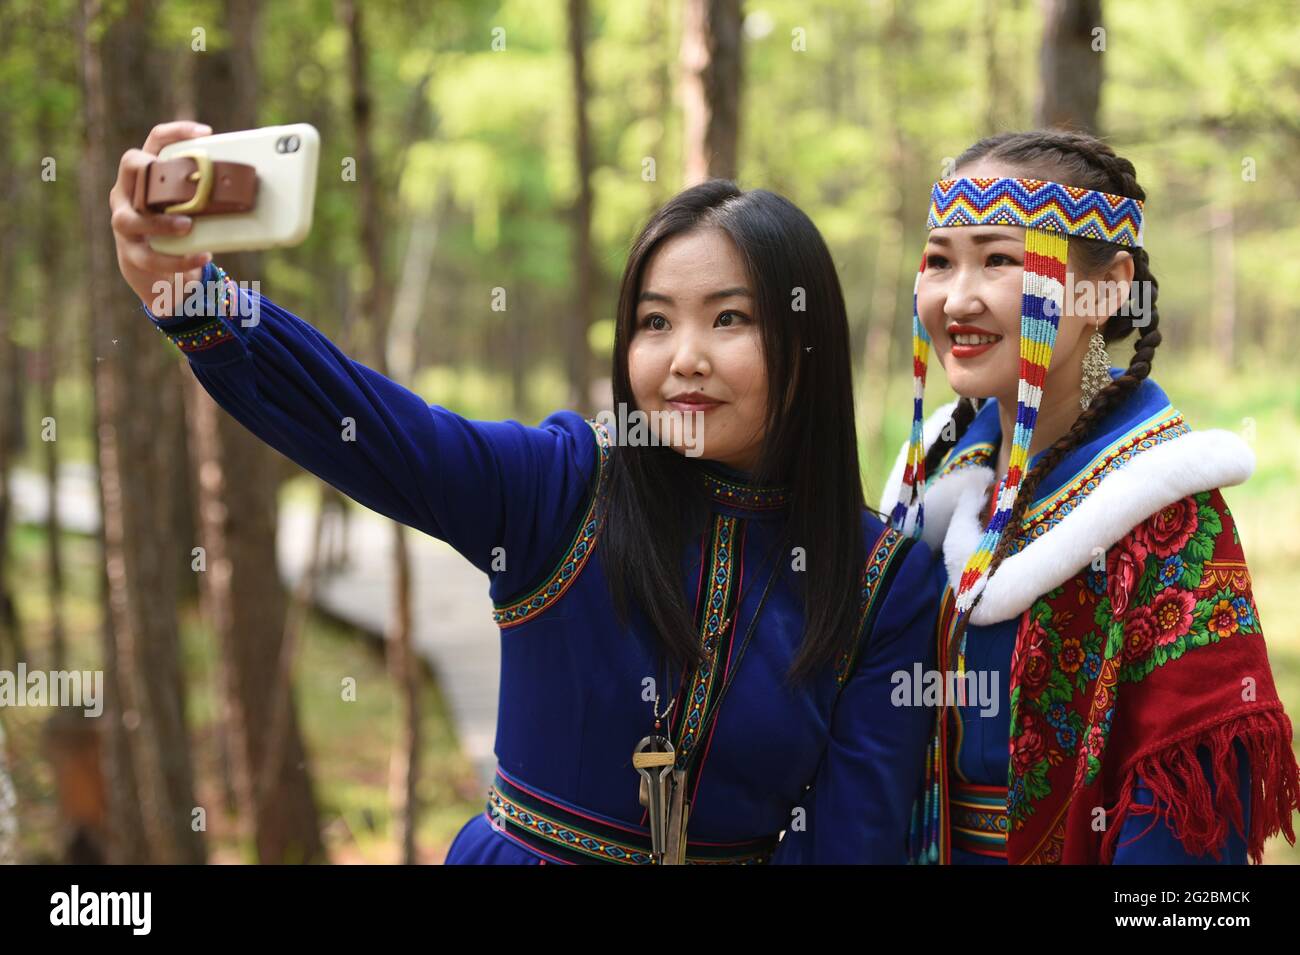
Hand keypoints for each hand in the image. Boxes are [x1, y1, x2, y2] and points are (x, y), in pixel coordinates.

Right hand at [109, 120, 215, 317]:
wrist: (152, 266)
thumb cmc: (176, 225)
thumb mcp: (189, 205)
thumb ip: (205, 194)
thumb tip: (249, 189)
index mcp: (146, 174)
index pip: (155, 141)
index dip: (177, 132)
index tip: (206, 132)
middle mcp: (128, 192)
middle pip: (131, 166)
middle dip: (154, 168)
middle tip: (184, 182)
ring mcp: (125, 222)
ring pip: (130, 219)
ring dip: (160, 223)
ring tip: (188, 226)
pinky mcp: (132, 253)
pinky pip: (149, 256)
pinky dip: (176, 259)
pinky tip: (201, 255)